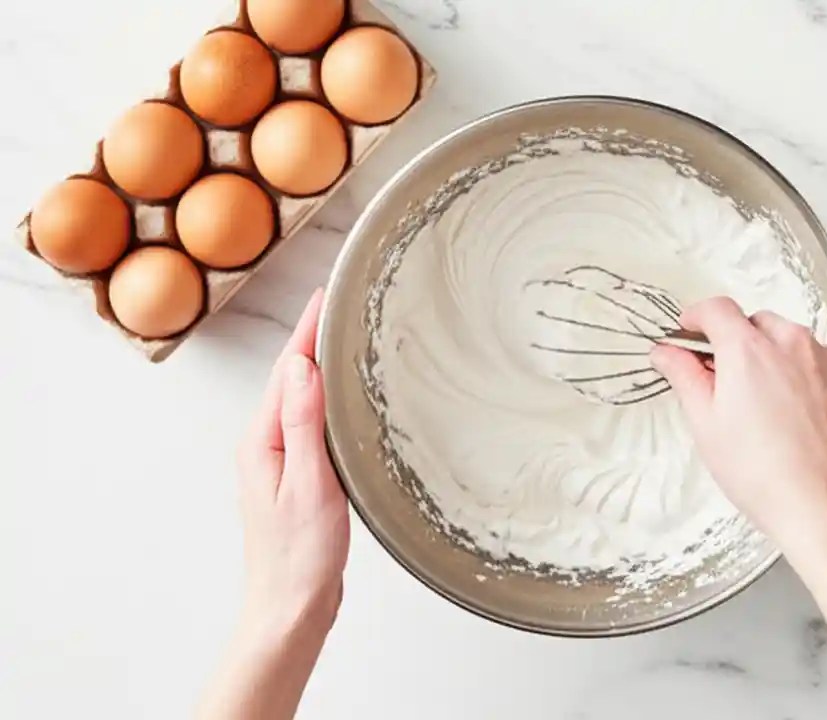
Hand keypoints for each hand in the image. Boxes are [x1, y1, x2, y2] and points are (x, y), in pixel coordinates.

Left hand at [236, 289, 349, 630]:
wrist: (292, 609)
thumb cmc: (300, 557)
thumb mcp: (309, 484)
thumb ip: (304, 423)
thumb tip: (300, 365)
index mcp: (264, 441)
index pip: (288, 370)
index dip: (308, 329)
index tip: (326, 293)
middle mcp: (266, 445)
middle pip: (292, 378)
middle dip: (314, 338)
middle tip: (342, 304)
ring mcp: (281, 462)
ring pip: (302, 399)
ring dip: (321, 366)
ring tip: (347, 336)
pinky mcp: (298, 478)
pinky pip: (312, 423)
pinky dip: (329, 399)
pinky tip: (348, 399)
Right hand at [650, 297, 826, 557]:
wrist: (824, 508)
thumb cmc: (759, 473)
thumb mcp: (706, 425)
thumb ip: (684, 376)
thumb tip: (667, 351)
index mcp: (748, 350)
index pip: (717, 309)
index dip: (697, 317)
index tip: (690, 332)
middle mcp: (792, 343)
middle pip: (757, 323)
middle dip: (738, 341)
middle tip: (726, 379)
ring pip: (794, 340)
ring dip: (777, 356)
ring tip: (769, 401)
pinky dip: (812, 374)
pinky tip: (804, 409)